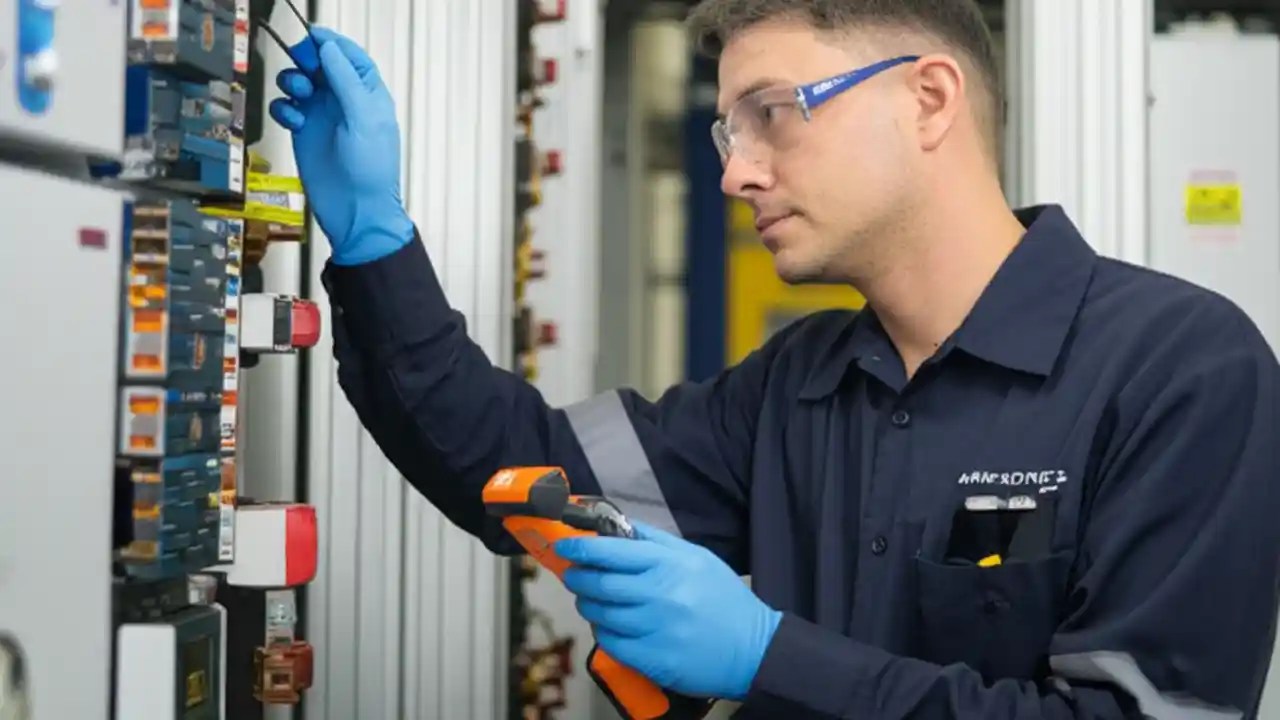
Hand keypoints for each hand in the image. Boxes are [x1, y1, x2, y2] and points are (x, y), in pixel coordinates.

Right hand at [269, 27, 412, 264]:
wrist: (355, 210)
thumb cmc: (371, 171)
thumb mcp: (365, 119)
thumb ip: (347, 81)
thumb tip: (331, 49)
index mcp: (368, 96)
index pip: (350, 58)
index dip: (333, 43)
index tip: (314, 35)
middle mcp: (345, 103)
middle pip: (321, 65)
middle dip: (308, 60)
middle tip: (301, 64)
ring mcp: (322, 117)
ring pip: (300, 83)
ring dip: (294, 82)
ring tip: (299, 95)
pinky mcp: (304, 132)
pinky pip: (286, 108)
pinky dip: (284, 109)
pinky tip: (293, 121)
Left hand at [556, 523, 781, 699]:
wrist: (752, 648)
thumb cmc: (723, 599)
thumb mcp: (697, 557)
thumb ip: (656, 541)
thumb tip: (619, 526)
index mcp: (670, 565)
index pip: (612, 552)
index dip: (581, 548)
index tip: (564, 547)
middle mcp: (660, 595)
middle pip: (600, 583)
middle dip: (578, 578)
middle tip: (573, 575)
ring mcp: (655, 629)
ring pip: (601, 614)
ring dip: (590, 605)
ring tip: (594, 600)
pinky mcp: (653, 660)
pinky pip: (611, 643)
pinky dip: (604, 633)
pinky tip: (612, 626)